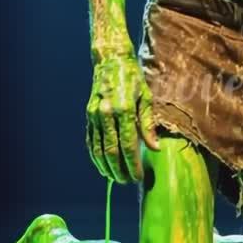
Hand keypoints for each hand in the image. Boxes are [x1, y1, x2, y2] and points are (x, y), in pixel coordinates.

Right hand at [86, 53, 159, 183]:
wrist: (110, 60)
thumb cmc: (133, 78)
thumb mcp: (146, 97)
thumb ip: (148, 124)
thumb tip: (154, 148)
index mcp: (124, 108)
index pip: (128, 145)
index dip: (133, 164)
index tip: (139, 176)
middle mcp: (106, 113)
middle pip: (111, 151)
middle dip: (120, 170)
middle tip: (129, 182)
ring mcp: (94, 115)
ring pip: (98, 149)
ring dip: (107, 167)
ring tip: (117, 178)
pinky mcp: (88, 116)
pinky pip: (91, 142)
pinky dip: (96, 157)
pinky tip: (104, 166)